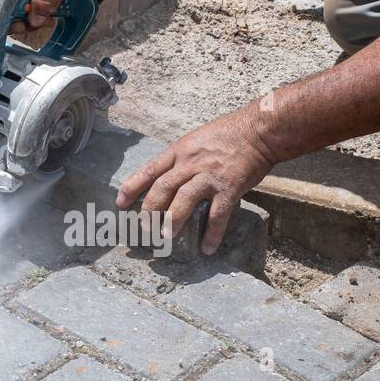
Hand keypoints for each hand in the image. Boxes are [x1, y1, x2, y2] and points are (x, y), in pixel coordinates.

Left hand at [116, 110, 275, 255]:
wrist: (258, 132)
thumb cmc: (228, 135)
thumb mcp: (195, 140)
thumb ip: (181, 158)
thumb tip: (166, 177)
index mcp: (179, 151)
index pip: (149, 170)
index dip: (132, 187)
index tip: (120, 202)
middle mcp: (190, 163)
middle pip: (162, 188)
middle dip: (149, 211)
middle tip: (144, 229)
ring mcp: (209, 176)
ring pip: (184, 200)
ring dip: (173, 221)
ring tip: (166, 238)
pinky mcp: (229, 188)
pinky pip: (217, 214)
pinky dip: (211, 233)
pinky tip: (207, 248)